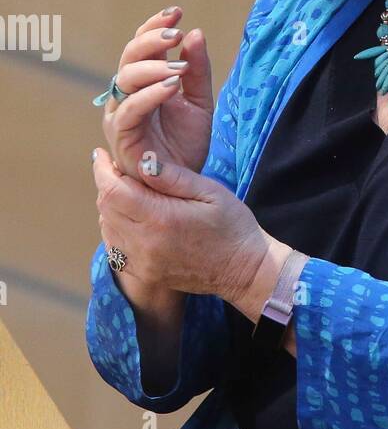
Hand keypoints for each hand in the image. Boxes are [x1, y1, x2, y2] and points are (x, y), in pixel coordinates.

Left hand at [92, 146, 282, 306]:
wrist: (244, 270)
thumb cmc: (233, 226)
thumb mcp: (210, 192)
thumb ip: (173, 176)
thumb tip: (141, 162)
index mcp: (160, 218)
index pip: (112, 190)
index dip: (102, 169)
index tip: (101, 155)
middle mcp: (145, 243)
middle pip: (105, 208)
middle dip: (108, 185)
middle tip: (120, 171)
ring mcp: (142, 262)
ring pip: (106, 227)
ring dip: (111, 207)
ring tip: (129, 193)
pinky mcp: (145, 273)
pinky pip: (115, 247)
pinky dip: (116, 228)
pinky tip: (133, 218)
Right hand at [98, 6, 214, 179]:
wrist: (185, 186)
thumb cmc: (186, 146)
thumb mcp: (201, 104)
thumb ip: (198, 71)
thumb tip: (195, 33)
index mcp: (143, 84)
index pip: (142, 47)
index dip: (155, 27)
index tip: (178, 11)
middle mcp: (127, 95)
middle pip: (129, 57)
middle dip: (152, 41)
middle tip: (177, 33)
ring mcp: (121, 114)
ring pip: (126, 78)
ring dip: (153, 66)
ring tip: (180, 66)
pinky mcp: (121, 136)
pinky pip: (131, 109)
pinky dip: (150, 94)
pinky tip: (172, 85)